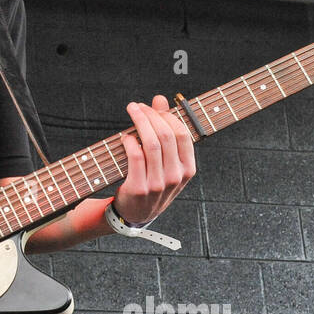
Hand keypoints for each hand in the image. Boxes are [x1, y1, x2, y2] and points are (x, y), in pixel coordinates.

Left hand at [114, 95, 195, 224]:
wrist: (136, 214)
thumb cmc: (153, 182)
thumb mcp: (166, 160)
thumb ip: (165, 128)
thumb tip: (160, 99)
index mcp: (188, 169)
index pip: (182, 134)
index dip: (166, 116)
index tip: (152, 106)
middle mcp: (176, 177)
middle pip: (165, 135)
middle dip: (150, 115)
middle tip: (137, 106)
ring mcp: (158, 184)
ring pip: (150, 144)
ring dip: (138, 122)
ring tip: (131, 112)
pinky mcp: (139, 188)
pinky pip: (135, 157)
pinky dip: (130, 142)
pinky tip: (125, 137)